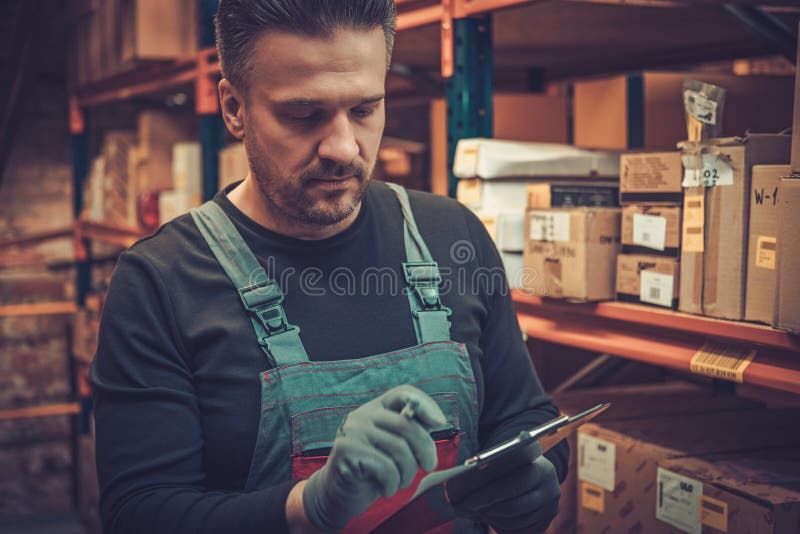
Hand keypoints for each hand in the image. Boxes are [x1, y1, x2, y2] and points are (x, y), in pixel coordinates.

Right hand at [302, 385, 445, 530]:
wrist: (338, 494)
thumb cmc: (373, 470)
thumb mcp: (395, 447)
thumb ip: (412, 431)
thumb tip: (437, 420)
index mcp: (376, 409)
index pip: (403, 393)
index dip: (426, 404)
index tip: (440, 423)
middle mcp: (363, 414)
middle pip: (407, 424)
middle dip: (425, 449)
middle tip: (428, 465)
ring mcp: (353, 431)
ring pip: (399, 448)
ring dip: (408, 472)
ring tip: (401, 481)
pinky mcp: (346, 450)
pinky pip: (385, 467)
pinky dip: (392, 484)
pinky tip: (386, 489)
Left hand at [449, 453, 560, 533]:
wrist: (541, 471)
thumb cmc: (518, 463)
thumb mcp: (511, 459)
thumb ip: (495, 468)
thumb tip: (465, 484)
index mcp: (541, 469)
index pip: (512, 485)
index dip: (487, 495)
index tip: (465, 502)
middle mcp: (550, 490)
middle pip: (514, 507)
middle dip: (487, 510)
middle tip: (467, 510)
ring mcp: (551, 509)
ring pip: (516, 523)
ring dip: (493, 519)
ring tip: (479, 512)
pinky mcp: (546, 522)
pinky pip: (521, 531)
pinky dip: (503, 526)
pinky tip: (492, 518)